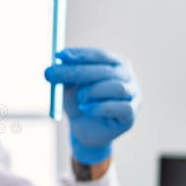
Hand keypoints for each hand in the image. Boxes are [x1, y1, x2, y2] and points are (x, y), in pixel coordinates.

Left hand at [44, 47, 139, 164]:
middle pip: (107, 71)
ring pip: (116, 87)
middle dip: (77, 71)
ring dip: (92, 92)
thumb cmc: (78, 102)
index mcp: (115, 64)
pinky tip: (87, 110)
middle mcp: (128, 77)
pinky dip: (99, 108)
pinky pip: (121, 107)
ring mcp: (133, 96)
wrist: (83, 131)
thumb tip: (59, 57)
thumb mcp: (68, 85)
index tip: (59, 55)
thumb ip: (66, 72)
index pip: (101, 55)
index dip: (81, 55)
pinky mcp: (131, 115)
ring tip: (81, 100)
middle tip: (51, 74)